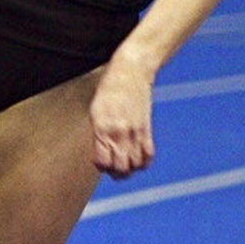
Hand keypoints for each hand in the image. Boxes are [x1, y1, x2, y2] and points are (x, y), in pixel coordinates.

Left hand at [89, 62, 155, 178]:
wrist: (131, 70)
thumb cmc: (110, 87)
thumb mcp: (95, 110)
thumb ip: (98, 132)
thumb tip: (101, 151)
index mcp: (102, 127)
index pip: (103, 162)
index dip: (102, 166)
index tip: (101, 162)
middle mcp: (119, 132)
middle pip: (120, 168)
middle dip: (116, 173)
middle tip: (114, 168)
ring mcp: (134, 131)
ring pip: (135, 165)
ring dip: (131, 169)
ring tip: (126, 165)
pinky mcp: (147, 128)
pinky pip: (148, 154)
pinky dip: (144, 162)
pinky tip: (139, 159)